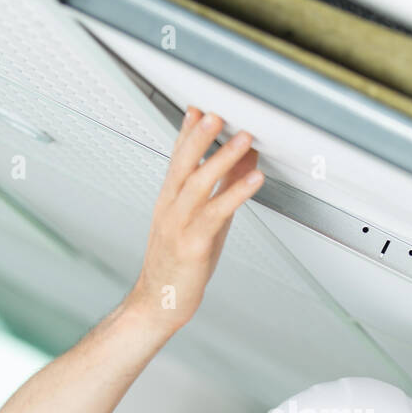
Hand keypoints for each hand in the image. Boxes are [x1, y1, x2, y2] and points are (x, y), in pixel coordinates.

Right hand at [129, 106, 263, 327]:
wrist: (158, 303)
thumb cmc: (178, 265)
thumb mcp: (204, 222)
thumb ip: (222, 191)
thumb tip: (244, 162)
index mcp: (169, 201)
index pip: (176, 159)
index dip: (186, 133)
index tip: (197, 108)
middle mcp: (170, 209)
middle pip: (183, 164)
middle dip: (199, 136)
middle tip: (216, 113)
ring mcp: (178, 226)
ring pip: (197, 185)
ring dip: (221, 158)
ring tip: (243, 139)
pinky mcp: (192, 246)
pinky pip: (214, 214)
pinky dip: (235, 193)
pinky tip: (253, 180)